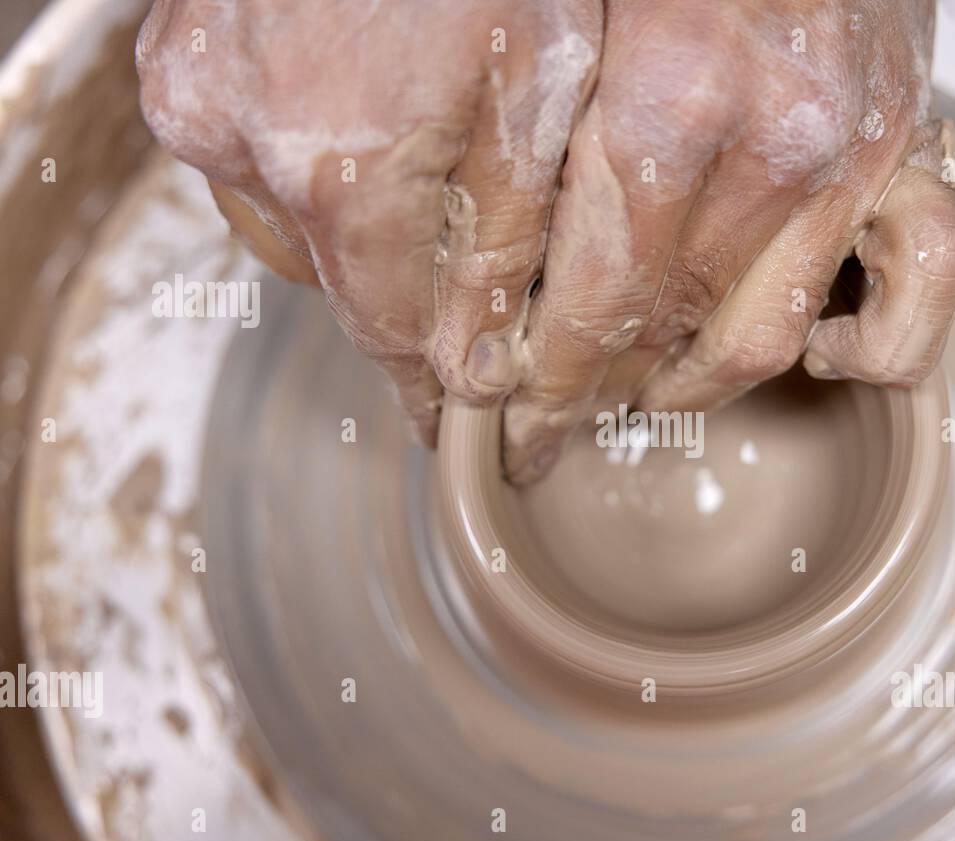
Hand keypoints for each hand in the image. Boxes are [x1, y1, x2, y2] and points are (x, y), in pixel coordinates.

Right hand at [136, 0, 600, 443]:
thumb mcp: (540, 97)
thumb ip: (503, 248)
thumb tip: (477, 374)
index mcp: (348, 166)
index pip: (394, 335)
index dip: (436, 387)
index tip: (466, 426)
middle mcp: (248, 144)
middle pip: (342, 284)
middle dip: (410, 297)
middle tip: (472, 280)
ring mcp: (199, 98)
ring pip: (296, 229)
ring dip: (361, 235)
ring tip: (421, 174)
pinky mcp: (179, 65)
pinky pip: (253, 166)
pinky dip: (314, 173)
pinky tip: (362, 127)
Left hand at [503, 0, 954, 480]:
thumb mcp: (572, 8)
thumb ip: (530, 124)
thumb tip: (469, 261)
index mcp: (670, 96)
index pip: (593, 295)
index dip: (541, 376)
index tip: (502, 413)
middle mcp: (777, 137)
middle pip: (668, 323)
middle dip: (594, 391)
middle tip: (546, 420)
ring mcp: (860, 150)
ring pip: (770, 332)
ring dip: (695, 385)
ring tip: (643, 397)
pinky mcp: (917, 147)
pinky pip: (926, 290)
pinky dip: (874, 349)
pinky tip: (818, 355)